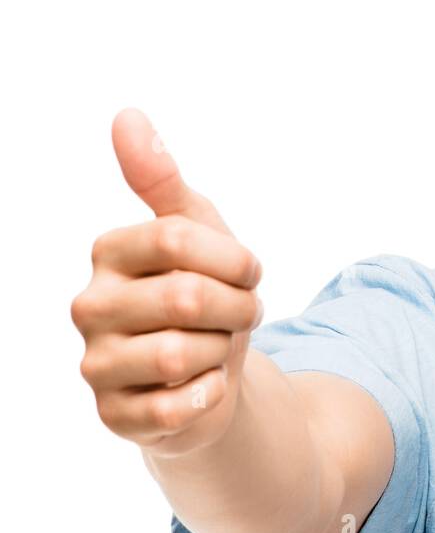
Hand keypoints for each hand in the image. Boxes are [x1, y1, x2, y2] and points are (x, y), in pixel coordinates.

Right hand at [71, 108, 264, 455]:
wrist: (210, 377)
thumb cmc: (206, 296)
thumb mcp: (199, 233)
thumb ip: (164, 180)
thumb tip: (127, 115)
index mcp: (109, 252)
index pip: (180, 239)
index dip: (236, 261)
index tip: (248, 273)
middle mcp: (88, 306)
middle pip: (187, 298)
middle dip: (238, 310)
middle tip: (241, 316)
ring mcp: (96, 364)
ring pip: (179, 355)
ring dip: (221, 354)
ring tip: (217, 350)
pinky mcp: (113, 416)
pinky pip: (175, 407)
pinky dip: (209, 397)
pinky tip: (205, 387)